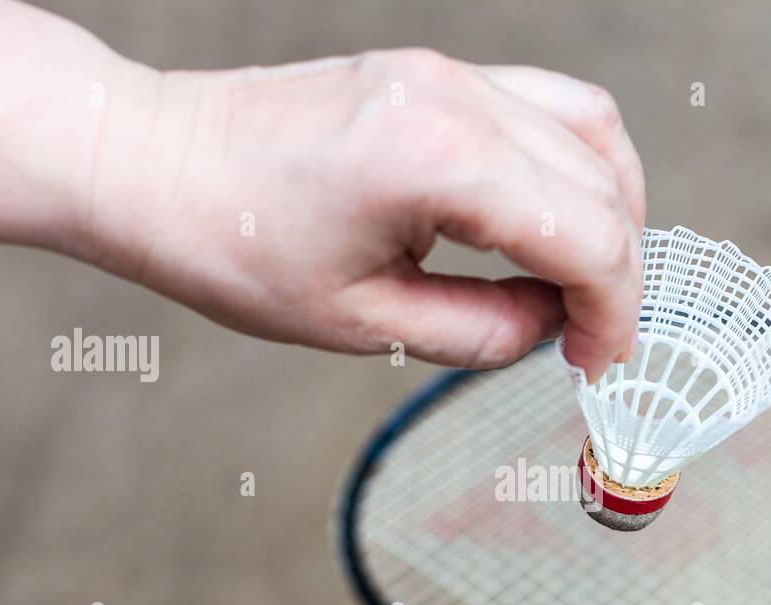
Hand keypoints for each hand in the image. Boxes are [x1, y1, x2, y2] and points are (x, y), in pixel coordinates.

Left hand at [91, 49, 646, 380]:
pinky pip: (548, 106)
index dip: (611, 314)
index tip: (596, 365)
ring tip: (584, 282)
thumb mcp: (362, 325)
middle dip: (614, 275)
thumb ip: (478, 333)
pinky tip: (554, 220)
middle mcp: (458, 98)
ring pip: (593, 131)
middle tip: (588, 342)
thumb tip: (549, 329)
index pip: (586, 236)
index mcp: (437, 160)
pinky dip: (575, 167)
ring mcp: (451, 73)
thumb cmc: (233, 245)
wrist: (156, 162)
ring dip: (610, 213)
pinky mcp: (439, 73)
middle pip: (602, 186)